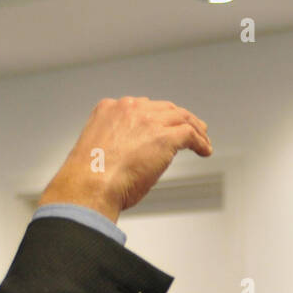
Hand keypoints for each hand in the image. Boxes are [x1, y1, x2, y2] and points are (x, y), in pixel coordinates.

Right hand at [38, 97, 211, 221]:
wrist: (89, 186)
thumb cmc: (88, 179)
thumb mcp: (95, 152)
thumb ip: (113, 146)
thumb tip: (127, 160)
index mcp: (109, 110)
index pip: (140, 107)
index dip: (156, 116)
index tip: (162, 126)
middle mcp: (130, 108)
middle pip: (164, 108)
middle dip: (179, 118)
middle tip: (191, 128)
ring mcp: (149, 120)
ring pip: (181, 117)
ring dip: (195, 129)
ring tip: (203, 140)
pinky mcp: (165, 137)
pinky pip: (190, 134)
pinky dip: (200, 142)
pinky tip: (204, 150)